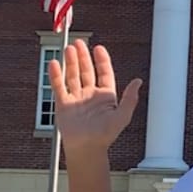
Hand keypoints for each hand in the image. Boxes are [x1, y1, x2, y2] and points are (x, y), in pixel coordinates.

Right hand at [49, 39, 142, 155]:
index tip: (98, 48)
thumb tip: (138, 81)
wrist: (86, 148)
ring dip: (71, 62)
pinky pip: (58, 87)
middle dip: (83, 57)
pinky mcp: (63, 105)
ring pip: (73, 76)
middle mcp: (90, 95)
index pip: (104, 73)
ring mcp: (76, 99)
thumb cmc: (105, 135)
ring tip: (69, 48)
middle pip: (86, 71)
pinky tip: (54, 64)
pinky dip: (56, 75)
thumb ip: (130, 98)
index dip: (101, 60)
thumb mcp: (122, 116)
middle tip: (79, 43)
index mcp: (106, 96)